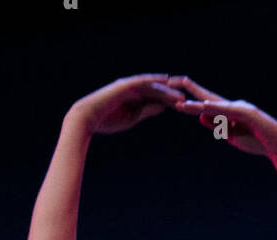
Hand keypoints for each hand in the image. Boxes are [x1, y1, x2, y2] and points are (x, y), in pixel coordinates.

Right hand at [68, 74, 183, 134]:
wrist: (88, 119)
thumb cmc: (107, 121)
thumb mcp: (133, 117)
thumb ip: (147, 110)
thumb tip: (162, 107)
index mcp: (135, 97)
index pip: (156, 97)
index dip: (170, 101)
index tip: (183, 105)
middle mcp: (133, 88)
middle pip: (157, 90)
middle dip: (172, 93)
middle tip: (188, 96)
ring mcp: (129, 85)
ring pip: (152, 86)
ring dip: (167, 90)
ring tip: (181, 95)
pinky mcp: (124, 85)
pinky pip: (142, 82)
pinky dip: (153, 81)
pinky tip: (165, 81)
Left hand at [169, 76, 276, 156]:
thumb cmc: (255, 141)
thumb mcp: (230, 135)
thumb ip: (216, 124)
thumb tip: (200, 115)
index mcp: (227, 112)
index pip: (205, 104)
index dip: (189, 100)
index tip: (173, 97)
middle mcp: (232, 105)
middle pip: (206, 97)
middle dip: (189, 90)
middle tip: (172, 82)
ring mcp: (240, 108)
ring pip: (215, 104)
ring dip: (197, 103)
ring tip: (181, 102)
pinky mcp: (248, 114)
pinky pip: (228, 111)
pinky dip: (215, 109)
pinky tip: (204, 107)